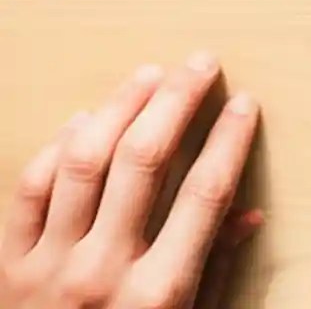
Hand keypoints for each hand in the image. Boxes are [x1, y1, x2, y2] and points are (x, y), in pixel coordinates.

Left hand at [1, 53, 261, 308]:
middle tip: (200, 62)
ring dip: (120, 106)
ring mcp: (47, 265)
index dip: (229, 139)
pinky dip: (57, 146)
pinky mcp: (6, 265)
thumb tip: (248, 215)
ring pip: (84, 159)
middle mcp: (102, 272)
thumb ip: (212, 273)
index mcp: (158, 294)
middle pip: (144, 160)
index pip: (205, 193)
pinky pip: (28, 187)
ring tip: (148, 74)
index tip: (245, 103)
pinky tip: (86, 118)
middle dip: (178, 100)